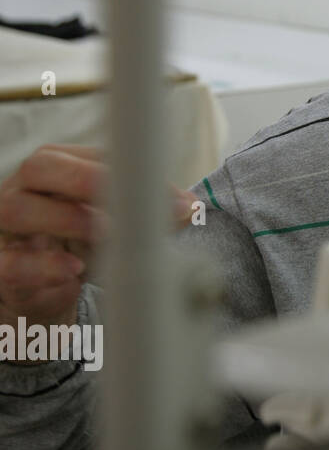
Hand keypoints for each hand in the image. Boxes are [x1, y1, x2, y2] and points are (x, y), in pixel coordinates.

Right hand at [0, 145, 192, 338]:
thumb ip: (149, 214)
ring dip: (69, 220)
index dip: (132, 173)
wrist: (38, 292)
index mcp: (57, 169)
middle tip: (130, 204)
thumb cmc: (76, 247)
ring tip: (106, 235)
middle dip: (87, 180)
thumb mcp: (116, 226)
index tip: (174, 199)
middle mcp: (23, 189)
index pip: (90, 157)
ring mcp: (5, 227)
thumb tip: (189, 207)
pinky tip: (73, 269)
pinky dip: (44, 265)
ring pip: (18, 208)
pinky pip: (11, 260)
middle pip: (40, 166)